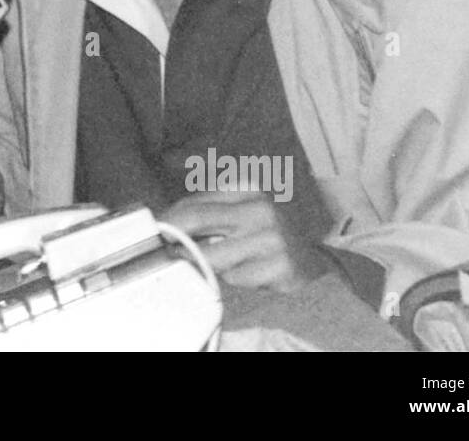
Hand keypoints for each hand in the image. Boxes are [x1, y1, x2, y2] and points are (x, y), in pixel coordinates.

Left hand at [161, 191, 313, 292]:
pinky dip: (235, 280)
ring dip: (209, 264)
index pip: (194, 203)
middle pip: (196, 219)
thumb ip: (208, 214)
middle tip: (162, 250)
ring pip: (213, 255)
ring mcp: (271, 237)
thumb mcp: (241, 213)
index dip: (169, 219)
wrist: (314, 261)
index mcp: (246, 188)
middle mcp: (259, 207)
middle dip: (174, 237)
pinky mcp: (280, 265)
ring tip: (225, 262)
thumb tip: (165, 225)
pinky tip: (250, 274)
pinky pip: (236, 278)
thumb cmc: (266, 236)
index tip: (154, 232)